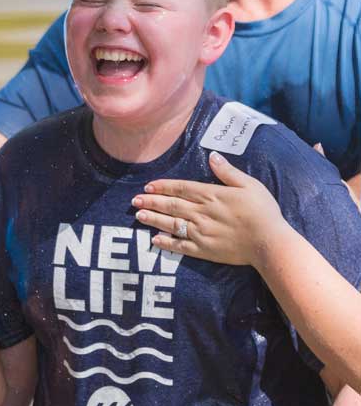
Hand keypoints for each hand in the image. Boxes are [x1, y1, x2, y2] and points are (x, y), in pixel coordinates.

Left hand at [131, 151, 281, 266]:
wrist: (270, 242)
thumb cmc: (263, 212)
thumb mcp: (249, 185)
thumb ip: (227, 171)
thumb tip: (212, 155)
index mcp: (211, 195)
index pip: (180, 188)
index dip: (162, 187)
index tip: (148, 186)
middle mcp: (201, 213)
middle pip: (171, 205)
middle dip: (151, 202)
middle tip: (134, 200)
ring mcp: (201, 233)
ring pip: (171, 224)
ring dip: (153, 219)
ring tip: (138, 215)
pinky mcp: (204, 250)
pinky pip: (180, 246)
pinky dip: (166, 242)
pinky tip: (154, 240)